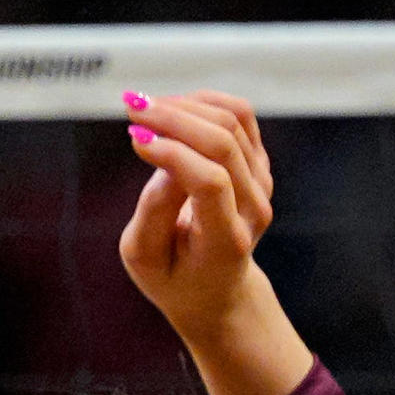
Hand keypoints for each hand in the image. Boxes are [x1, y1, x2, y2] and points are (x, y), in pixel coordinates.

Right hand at [116, 91, 307, 394]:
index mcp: (226, 239)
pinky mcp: (259, 164)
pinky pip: (240, 117)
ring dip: (186, 104)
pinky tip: (173, 106)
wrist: (216, 291)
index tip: (134, 137)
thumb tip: (160, 153)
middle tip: (131, 106)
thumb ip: (153, 210)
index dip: (173, 154)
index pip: (210, 182)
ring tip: (145, 105)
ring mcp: (263, 183)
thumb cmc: (173, 277)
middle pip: (223, 143)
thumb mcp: (145, 258)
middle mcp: (253, 208)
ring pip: (233, 121)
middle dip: (174, 117)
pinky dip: (205, 102)